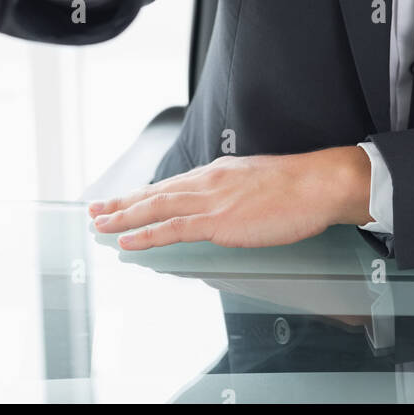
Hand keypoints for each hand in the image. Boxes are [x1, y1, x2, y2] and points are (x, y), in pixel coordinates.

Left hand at [88, 147, 373, 250]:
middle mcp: (208, 181)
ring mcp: (211, 200)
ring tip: (99, 225)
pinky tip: (126, 241)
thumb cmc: (298, 186)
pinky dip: (145, 235)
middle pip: (156, 192)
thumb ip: (237, 194)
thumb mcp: (259, 182)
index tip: (124, 199)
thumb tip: (229, 209)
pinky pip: (172, 228)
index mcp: (219, 173)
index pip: (173, 184)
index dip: (144, 193)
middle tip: (95, 210)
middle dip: (123, 202)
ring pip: (155, 207)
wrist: (318, 184)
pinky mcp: (217, 220)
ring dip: (123, 217)